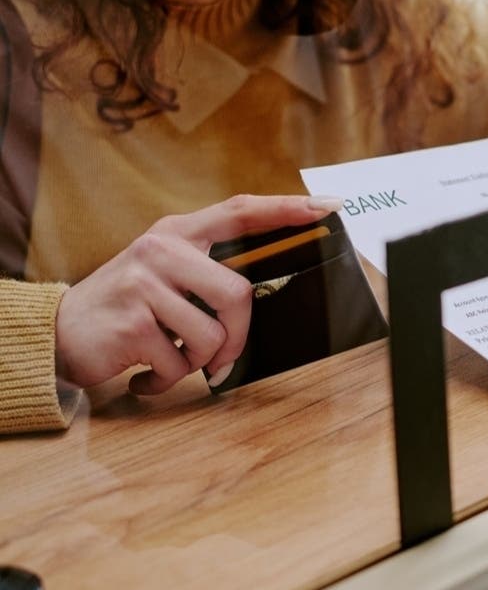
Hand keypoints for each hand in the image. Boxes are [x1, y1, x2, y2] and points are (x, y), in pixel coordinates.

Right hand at [54, 194, 341, 394]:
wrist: (59, 333)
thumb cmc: (127, 306)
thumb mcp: (163, 274)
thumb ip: (207, 273)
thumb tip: (261, 295)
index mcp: (177, 234)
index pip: (240, 211)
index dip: (286, 210)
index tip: (327, 208)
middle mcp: (161, 249)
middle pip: (237, 294)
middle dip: (237, 337)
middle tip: (219, 356)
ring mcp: (144, 283)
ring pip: (211, 335)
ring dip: (197, 362)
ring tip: (170, 359)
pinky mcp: (132, 322)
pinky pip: (179, 363)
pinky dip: (166, 381)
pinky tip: (145, 374)